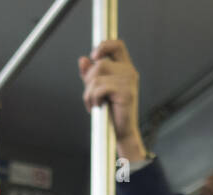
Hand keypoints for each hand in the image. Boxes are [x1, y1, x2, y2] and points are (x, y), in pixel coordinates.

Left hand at [79, 39, 144, 164]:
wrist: (121, 132)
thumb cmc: (111, 112)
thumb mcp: (98, 90)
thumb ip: (91, 75)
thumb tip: (83, 60)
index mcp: (125, 68)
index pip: (117, 45)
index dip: (104, 45)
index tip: (94, 56)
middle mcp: (129, 72)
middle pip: (100, 63)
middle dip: (89, 80)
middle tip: (91, 96)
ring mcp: (129, 81)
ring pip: (97, 76)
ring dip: (89, 92)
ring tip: (93, 103)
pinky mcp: (126, 92)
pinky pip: (99, 88)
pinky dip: (93, 98)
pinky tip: (97, 107)